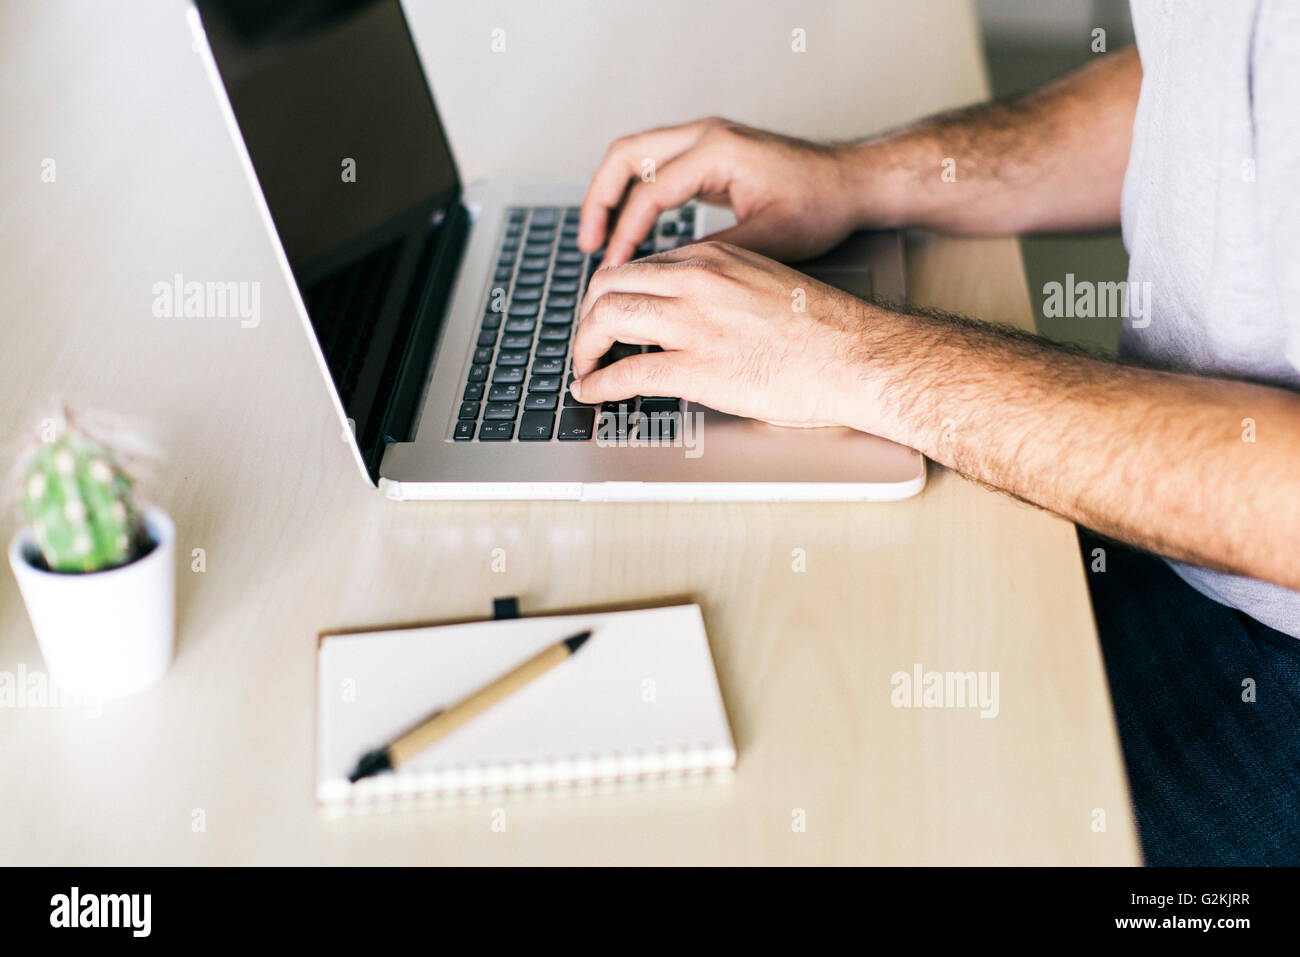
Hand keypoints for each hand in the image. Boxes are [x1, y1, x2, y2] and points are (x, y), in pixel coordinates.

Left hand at [570, 241, 882, 429]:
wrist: (857, 356)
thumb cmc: (822, 330)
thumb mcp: (762, 284)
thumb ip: (720, 290)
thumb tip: (688, 314)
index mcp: (713, 259)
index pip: (638, 266)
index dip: (612, 295)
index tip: (607, 318)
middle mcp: (696, 281)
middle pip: (607, 284)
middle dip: (586, 317)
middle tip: (587, 343)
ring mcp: (694, 323)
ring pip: (605, 319)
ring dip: (583, 347)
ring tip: (584, 368)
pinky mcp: (699, 368)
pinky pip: (625, 372)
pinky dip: (596, 384)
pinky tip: (591, 393)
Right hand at [578, 117, 870, 266]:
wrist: (852, 182)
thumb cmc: (822, 205)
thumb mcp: (766, 239)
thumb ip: (711, 255)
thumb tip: (666, 281)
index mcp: (717, 151)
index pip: (650, 192)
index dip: (625, 234)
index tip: (613, 268)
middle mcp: (706, 136)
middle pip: (624, 156)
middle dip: (599, 200)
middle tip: (589, 244)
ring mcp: (705, 140)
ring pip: (634, 156)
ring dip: (611, 195)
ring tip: (599, 239)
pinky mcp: (709, 153)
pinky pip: (654, 167)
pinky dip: (635, 195)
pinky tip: (632, 230)